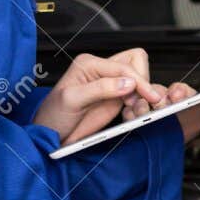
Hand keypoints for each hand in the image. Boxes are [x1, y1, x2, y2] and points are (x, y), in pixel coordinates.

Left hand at [33, 49, 165, 145]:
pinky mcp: (115, 100)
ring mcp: (110, 85)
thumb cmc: (53, 115)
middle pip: (136, 64)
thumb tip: (128, 82)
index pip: (124, 66)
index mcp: (90, 64)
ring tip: (135, 111)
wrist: (51, 135)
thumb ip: (101, 88)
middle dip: (142, 83)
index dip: (139, 81)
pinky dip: (139, 105)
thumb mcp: (73, 100)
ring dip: (143, 95)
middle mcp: (102, 71)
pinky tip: (130, 115)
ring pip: (139, 79)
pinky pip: (136, 96)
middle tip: (138, 103)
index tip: (149, 96)